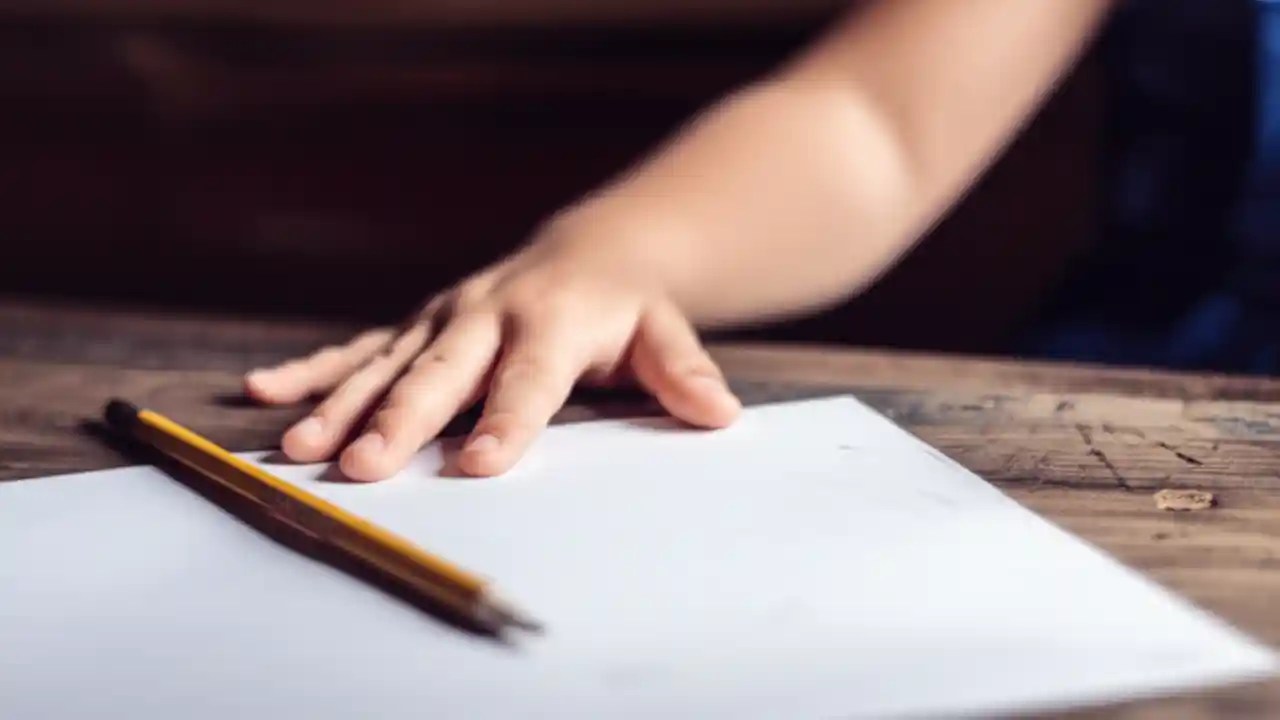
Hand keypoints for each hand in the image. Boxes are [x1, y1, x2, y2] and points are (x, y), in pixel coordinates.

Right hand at [243, 220, 741, 480]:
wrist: (592, 252)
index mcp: (553, 323)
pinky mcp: (419, 323)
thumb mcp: (666, 332)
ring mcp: (445, 317)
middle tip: (366, 467)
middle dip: (402, 420)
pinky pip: (360, 346)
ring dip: (341, 405)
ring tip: (300, 447)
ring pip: (387, 364)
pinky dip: (313, 370)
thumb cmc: (629, 309)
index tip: (478, 465)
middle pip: (442, 374)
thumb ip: (683, 373)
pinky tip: (264, 393)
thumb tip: (719, 413)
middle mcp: (489, 315)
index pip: (528, 382)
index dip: (504, 424)